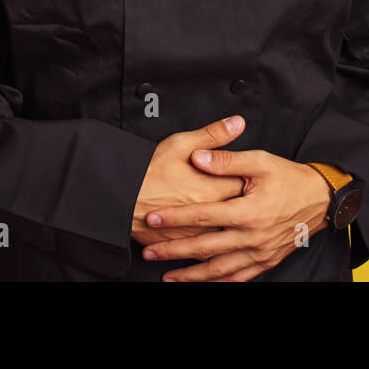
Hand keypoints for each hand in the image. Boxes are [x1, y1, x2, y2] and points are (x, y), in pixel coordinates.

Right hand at [131, 115, 247, 245]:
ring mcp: (199, 233)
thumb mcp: (181, 144)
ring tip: (224, 209)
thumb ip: (213, 134)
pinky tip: (209, 227)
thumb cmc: (148, 172)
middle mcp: (211, 214)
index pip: (246, 183)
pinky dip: (212, 235)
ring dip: (228, 219)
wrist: (122, 199)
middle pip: (240, 208)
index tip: (245, 172)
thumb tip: (238, 123)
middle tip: (236, 191)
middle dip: (241, 199)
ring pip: (226, 228)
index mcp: (213, 188)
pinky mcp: (187, 244)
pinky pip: (209, 245)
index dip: (246, 176)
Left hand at [141, 148, 330, 280]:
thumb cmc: (289, 178)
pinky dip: (218, 283)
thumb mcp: (260, 161)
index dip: (176, 218)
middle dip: (174, 252)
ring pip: (219, 270)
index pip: (204, 216)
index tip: (153, 219)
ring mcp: (260, 253)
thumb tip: (198, 157)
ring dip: (191, 276)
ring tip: (168, 277)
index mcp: (249, 211)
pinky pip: (239, 278)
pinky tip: (202, 283)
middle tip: (149, 253)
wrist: (321, 199)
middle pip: (205, 248)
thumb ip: (227, 160)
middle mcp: (253, 237)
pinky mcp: (266, 261)